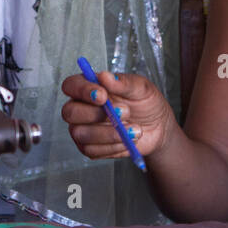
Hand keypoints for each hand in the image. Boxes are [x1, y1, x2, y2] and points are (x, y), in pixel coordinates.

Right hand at [60, 69, 175, 162]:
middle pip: (69, 112)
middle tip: (124, 112)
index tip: (103, 95)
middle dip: (95, 114)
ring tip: (134, 129)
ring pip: (80, 134)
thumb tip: (105, 76)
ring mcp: (83, 129)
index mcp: (89, 87)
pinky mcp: (90, 148)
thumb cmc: (146, 103)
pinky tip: (128, 140)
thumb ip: (123, 83)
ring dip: (109, 133)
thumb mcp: (141, 88)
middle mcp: (82, 108)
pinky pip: (92, 151)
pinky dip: (113, 146)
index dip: (82, 90)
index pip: (71, 85)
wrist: (158, 127)